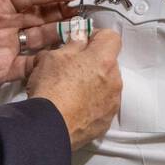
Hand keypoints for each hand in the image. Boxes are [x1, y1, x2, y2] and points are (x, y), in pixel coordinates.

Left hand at [0, 0, 78, 92]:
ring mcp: (7, 45)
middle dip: (64, 13)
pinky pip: (30, 65)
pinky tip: (63, 60)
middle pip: (42, 16)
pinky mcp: (3, 69)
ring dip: (60, 35)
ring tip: (81, 33)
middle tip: (85, 13)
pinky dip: (46, 63)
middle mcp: (7, 21)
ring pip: (41, 38)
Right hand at [26, 28, 122, 149]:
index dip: (96, 36)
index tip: (82, 43)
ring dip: (94, 83)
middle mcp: (114, 79)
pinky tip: (75, 106)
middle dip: (93, 62)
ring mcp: (113, 102)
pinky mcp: (107, 121)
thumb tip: (80, 38)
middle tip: (71, 68)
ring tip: (72, 91)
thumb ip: (72, 44)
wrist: (50, 127)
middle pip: (109, 62)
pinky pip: (103, 105)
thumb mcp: (53, 57)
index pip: (111, 37)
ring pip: (107, 84)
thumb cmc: (51, 88)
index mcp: (103, 59)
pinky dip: (93, 103)